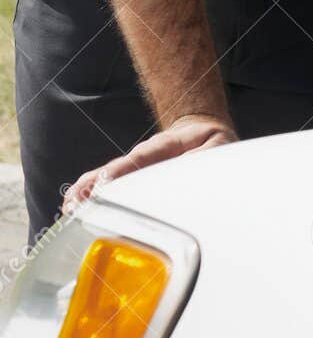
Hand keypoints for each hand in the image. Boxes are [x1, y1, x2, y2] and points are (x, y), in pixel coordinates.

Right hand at [63, 114, 236, 212]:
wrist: (198, 129)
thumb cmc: (209, 141)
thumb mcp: (218, 143)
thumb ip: (207, 155)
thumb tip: (190, 168)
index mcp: (164, 147)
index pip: (139, 158)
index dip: (120, 171)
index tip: (103, 184)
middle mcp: (142, 156)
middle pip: (114, 171)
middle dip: (96, 187)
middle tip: (79, 204)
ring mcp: (132, 166)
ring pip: (103, 176)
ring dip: (85, 192)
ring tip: (70, 208)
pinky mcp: (128, 175)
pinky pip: (103, 183)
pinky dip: (85, 193)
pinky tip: (71, 206)